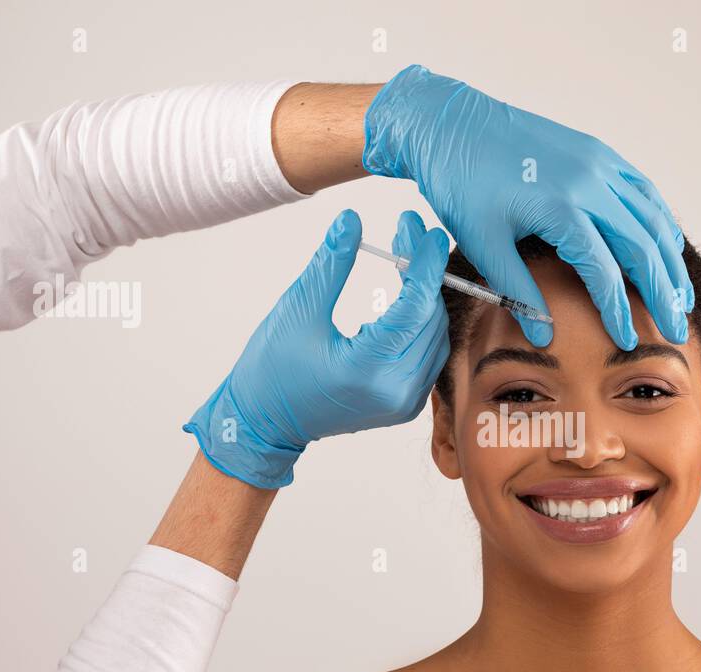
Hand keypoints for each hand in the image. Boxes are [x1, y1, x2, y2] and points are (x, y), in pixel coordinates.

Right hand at [184, 208, 449, 488]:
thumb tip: (351, 220)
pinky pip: (428, 354)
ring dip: (424, 296)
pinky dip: (419, 322)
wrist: (265, 422)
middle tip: (408, 234)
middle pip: (430, 319)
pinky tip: (402, 296)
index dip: (424, 263)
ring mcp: (404, 402)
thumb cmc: (272, 369)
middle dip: (424, 273)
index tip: (425, 231)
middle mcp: (396, 391)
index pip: (414, 306)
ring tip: (405, 260)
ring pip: (434, 336)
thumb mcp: (299, 308)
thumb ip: (332, 264)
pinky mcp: (405, 404)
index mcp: (367, 369)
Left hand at [361, 64, 692, 350]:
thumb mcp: (482, 245)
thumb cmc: (458, 183)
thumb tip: (544, 336)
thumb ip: (518, 292)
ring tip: (681, 296)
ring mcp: (598, 161)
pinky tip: (666, 246)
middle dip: (662, 293)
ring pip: (651, 216)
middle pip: (643, 245)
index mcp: (560, 207)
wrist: (448, 122)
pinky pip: (641, 190)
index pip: (605, 271)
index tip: (627, 340)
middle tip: (676, 329)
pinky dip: (660, 221)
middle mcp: (589, 181)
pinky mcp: (597, 151)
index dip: (619, 310)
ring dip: (670, 259)